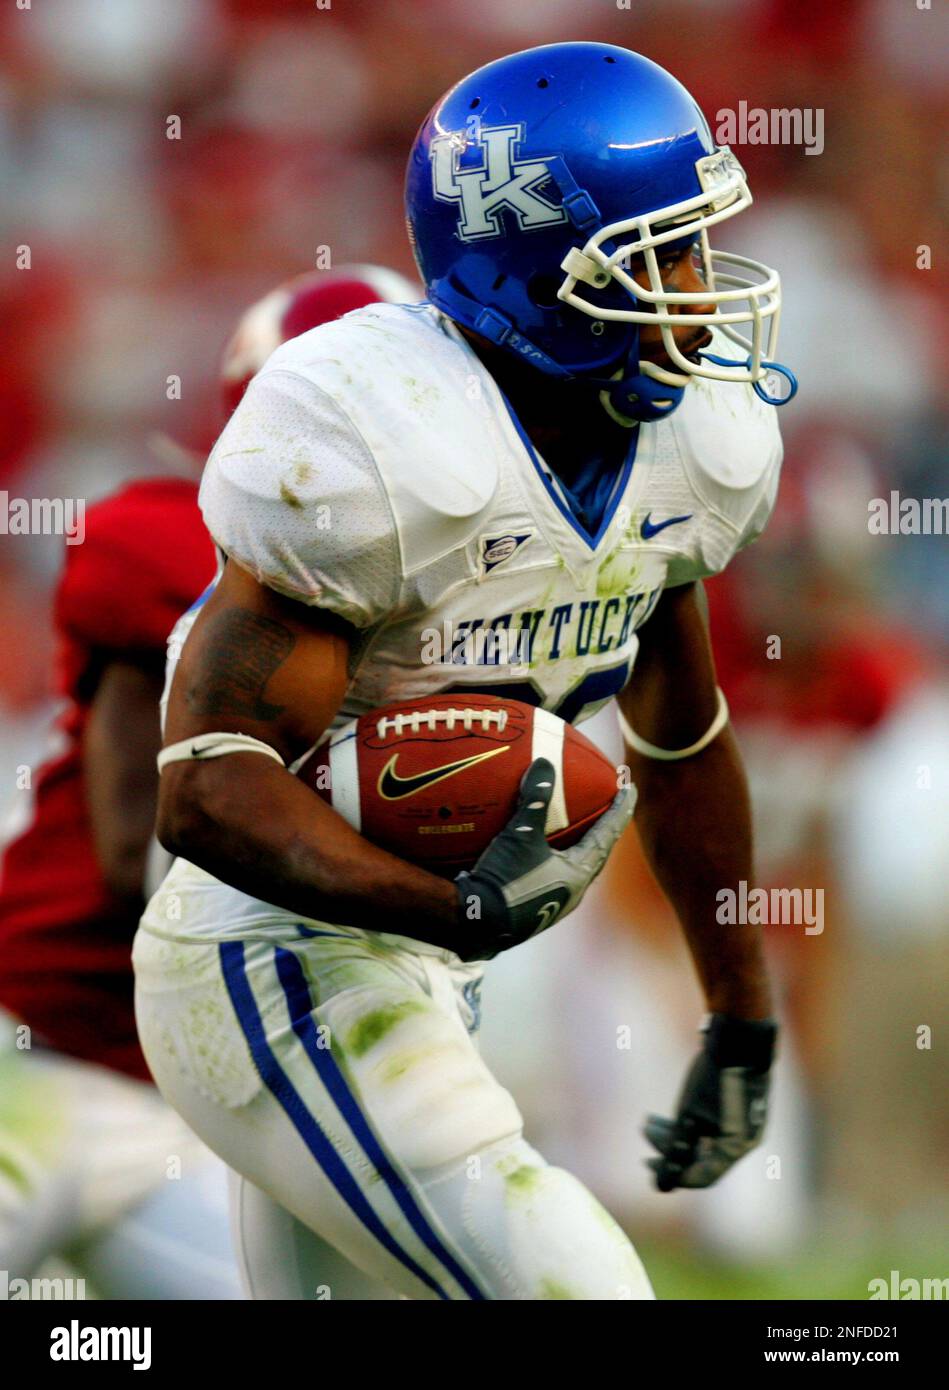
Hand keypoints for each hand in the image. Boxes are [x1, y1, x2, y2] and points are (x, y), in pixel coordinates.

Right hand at [453, 757, 634, 961]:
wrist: (475, 922)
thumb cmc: (506, 878)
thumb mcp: (521, 834)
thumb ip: (535, 798)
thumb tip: (544, 763)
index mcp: (578, 874)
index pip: (608, 834)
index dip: (620, 809)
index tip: (631, 787)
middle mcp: (573, 892)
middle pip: (597, 854)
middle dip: (605, 830)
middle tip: (611, 808)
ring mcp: (554, 903)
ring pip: (576, 869)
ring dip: (580, 847)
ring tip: (579, 830)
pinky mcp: (534, 910)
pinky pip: (554, 877)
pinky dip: (555, 859)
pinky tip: (541, 854)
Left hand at [645, 1013, 776, 1190]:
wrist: (739, 1033)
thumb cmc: (714, 1079)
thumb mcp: (689, 1117)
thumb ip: (676, 1152)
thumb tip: (661, 1186)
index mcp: (738, 1146)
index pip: (704, 1175)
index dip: (673, 1174)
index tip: (647, 1164)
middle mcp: (745, 1136)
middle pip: (704, 1154)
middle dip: (670, 1148)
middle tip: (645, 1136)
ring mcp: (745, 1116)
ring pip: (706, 1134)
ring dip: (676, 1131)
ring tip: (649, 1120)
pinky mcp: (740, 1098)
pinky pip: (713, 1119)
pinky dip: (691, 1118)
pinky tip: (672, 1108)